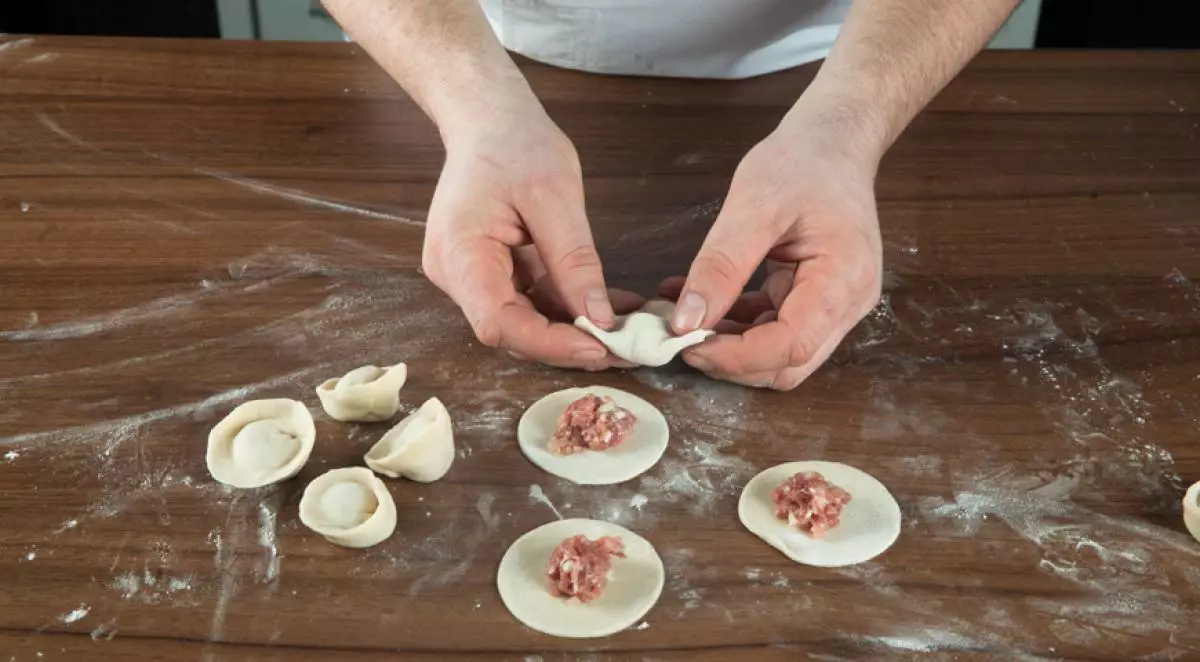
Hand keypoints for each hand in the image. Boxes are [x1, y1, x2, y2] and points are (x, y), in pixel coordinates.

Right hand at [422, 102, 641, 368]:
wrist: (490, 118)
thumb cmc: (513, 143)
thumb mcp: (553, 196)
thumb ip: (574, 261)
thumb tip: (599, 318)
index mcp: (458, 253)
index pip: (499, 322)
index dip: (549, 343)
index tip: (599, 346)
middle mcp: (458, 273)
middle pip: (511, 330)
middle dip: (567, 343)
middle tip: (623, 347)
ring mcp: (474, 276)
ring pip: (525, 321)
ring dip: (574, 328)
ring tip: (625, 330)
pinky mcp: (495, 272)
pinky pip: (533, 301)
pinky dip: (570, 306)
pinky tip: (610, 307)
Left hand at [663, 119, 882, 389]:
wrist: (834, 141)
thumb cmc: (804, 163)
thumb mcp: (754, 206)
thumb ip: (720, 265)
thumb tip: (685, 321)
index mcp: (843, 280)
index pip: (791, 346)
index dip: (737, 357)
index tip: (687, 346)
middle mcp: (847, 304)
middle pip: (789, 364)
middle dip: (732, 362)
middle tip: (680, 342)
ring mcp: (834, 305)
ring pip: (779, 354)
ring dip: (730, 346)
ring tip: (683, 323)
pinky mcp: (814, 299)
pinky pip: (773, 328)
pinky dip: (735, 325)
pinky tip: (697, 305)